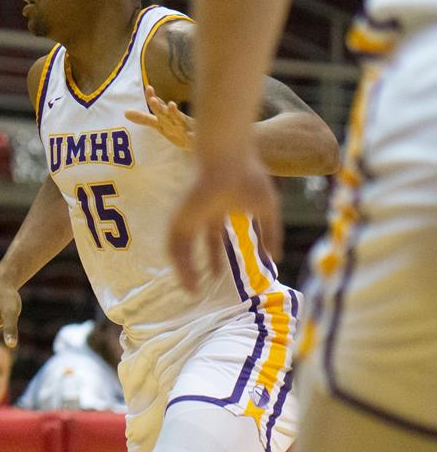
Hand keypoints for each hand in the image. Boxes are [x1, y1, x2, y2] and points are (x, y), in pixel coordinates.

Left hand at [126, 84, 194, 149]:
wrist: (199, 140)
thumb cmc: (177, 130)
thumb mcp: (160, 125)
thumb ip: (144, 119)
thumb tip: (125, 112)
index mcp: (166, 117)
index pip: (157, 107)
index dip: (152, 99)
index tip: (148, 88)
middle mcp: (176, 120)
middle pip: (165, 113)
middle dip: (159, 106)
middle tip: (152, 100)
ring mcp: (186, 128)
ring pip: (180, 120)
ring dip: (175, 113)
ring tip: (171, 105)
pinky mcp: (194, 138)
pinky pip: (194, 137)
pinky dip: (193, 136)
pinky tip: (191, 135)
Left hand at [167, 151, 279, 290]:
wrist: (228, 161)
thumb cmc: (248, 179)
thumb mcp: (267, 210)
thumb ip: (272, 233)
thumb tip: (277, 257)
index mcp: (218, 210)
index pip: (213, 238)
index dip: (216, 257)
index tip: (219, 274)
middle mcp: (200, 214)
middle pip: (196, 245)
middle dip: (199, 266)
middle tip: (202, 285)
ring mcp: (187, 217)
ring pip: (182, 249)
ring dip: (186, 270)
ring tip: (192, 290)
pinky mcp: (178, 220)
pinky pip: (174, 248)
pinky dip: (180, 266)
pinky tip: (188, 281)